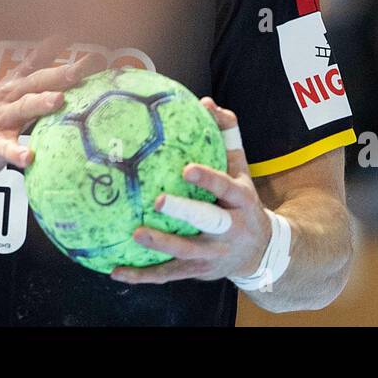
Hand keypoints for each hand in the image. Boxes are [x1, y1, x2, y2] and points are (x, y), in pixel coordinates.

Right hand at [0, 44, 105, 180]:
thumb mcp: (8, 93)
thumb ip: (34, 80)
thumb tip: (66, 66)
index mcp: (14, 87)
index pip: (37, 65)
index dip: (57, 52)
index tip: (80, 44)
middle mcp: (8, 99)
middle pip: (36, 83)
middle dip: (60, 74)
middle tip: (82, 69)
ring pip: (21, 109)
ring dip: (40, 104)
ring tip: (59, 101)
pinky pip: (5, 149)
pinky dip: (17, 153)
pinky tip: (29, 158)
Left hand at [110, 97, 271, 284]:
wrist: (261, 253)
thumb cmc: (243, 202)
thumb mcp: (242, 171)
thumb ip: (226, 136)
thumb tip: (207, 103)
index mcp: (241, 201)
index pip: (226, 187)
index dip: (209, 179)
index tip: (187, 168)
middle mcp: (230, 230)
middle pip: (208, 221)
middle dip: (184, 212)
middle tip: (158, 201)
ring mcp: (213, 255)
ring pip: (185, 252)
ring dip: (161, 245)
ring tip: (135, 233)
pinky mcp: (197, 272)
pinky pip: (167, 275)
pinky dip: (142, 275)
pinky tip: (115, 271)